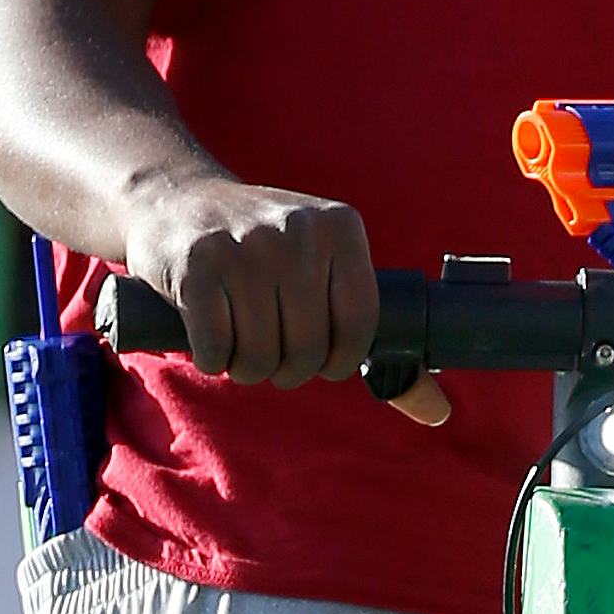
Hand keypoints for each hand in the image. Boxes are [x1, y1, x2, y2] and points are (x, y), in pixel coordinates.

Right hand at [125, 180, 444, 410]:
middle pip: (307, 349)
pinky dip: (211, 357)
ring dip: (246, 367)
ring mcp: (246, 245)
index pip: (360, 328)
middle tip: (268, 348)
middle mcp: (298, 230)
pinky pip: (216, 349)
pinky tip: (207, 331)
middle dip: (285, 367)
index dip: (335, 359)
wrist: (174, 199)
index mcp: (342, 227)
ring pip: (260, 356)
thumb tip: (439, 414)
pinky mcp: (197, 264)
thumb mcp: (322, 270)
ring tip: (237, 339)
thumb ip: (374, 342)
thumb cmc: (262, 253)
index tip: (316, 353)